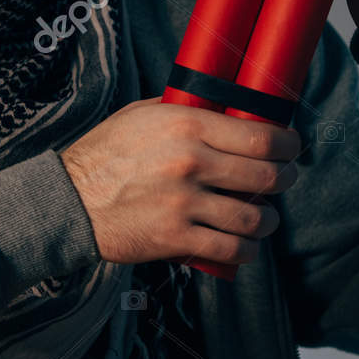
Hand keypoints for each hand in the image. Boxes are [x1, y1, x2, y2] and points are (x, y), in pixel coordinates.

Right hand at [61, 98, 299, 266]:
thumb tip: (224, 109)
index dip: (288, 146)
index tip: (291, 149)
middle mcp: (190, 162)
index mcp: (186, 125)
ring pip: (254, 217)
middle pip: (266, 175)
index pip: (260, 137)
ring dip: (269, 220)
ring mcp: (184, 203)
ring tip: (266, 218)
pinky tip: (246, 245)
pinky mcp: (176, 238)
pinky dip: (247, 250)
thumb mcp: (139, 116)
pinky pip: (231, 249)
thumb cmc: (103, 155)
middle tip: (283, 180)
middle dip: (284, 179)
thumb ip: (182, 111)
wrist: (67, 201)